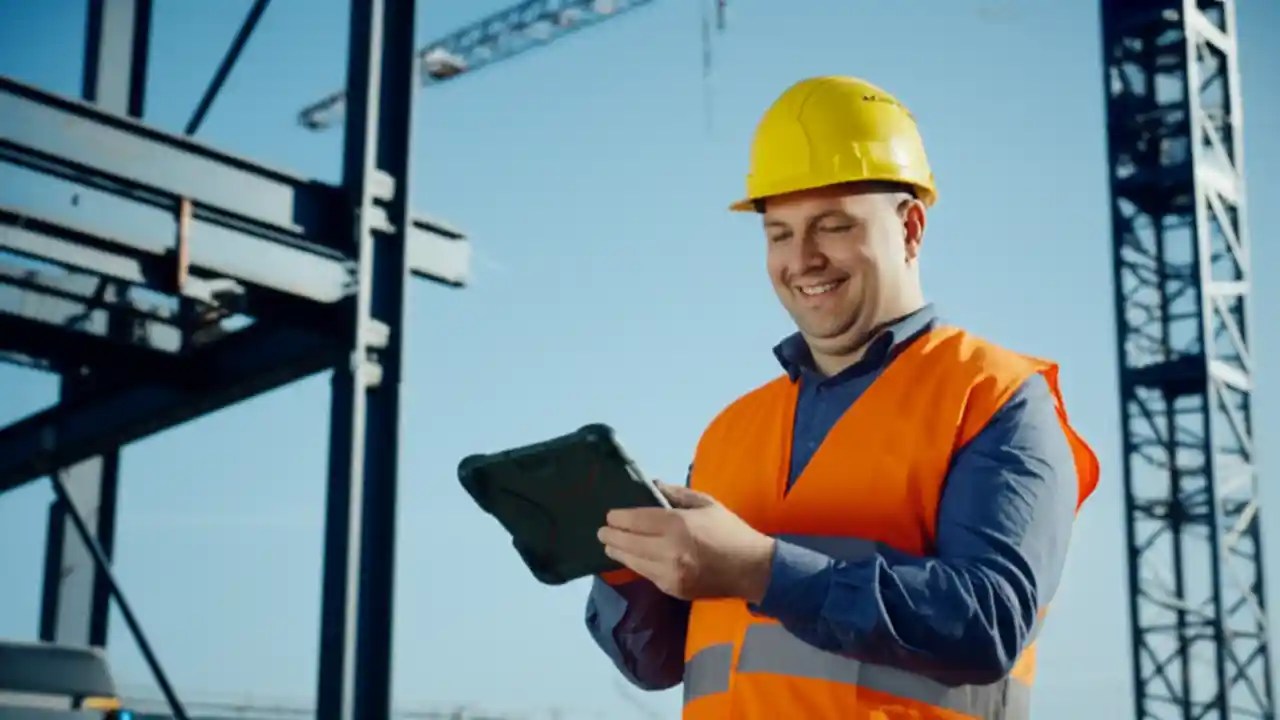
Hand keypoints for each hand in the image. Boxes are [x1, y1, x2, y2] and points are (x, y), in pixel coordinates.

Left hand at [597, 482, 775, 602]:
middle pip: (628, 542)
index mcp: (678, 525)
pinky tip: (632, 558)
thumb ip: (677, 494)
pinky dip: (637, 565)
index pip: (636, 520)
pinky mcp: (673, 589)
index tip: (609, 515)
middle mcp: (669, 550)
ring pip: (633, 562)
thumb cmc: (730, 531)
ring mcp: (669, 573)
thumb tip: (652, 486)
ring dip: (618, 552)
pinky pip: (647, 575)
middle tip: (601, 532)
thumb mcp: (706, 503)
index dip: (618, 518)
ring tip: (609, 546)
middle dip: (611, 536)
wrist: (752, 569)